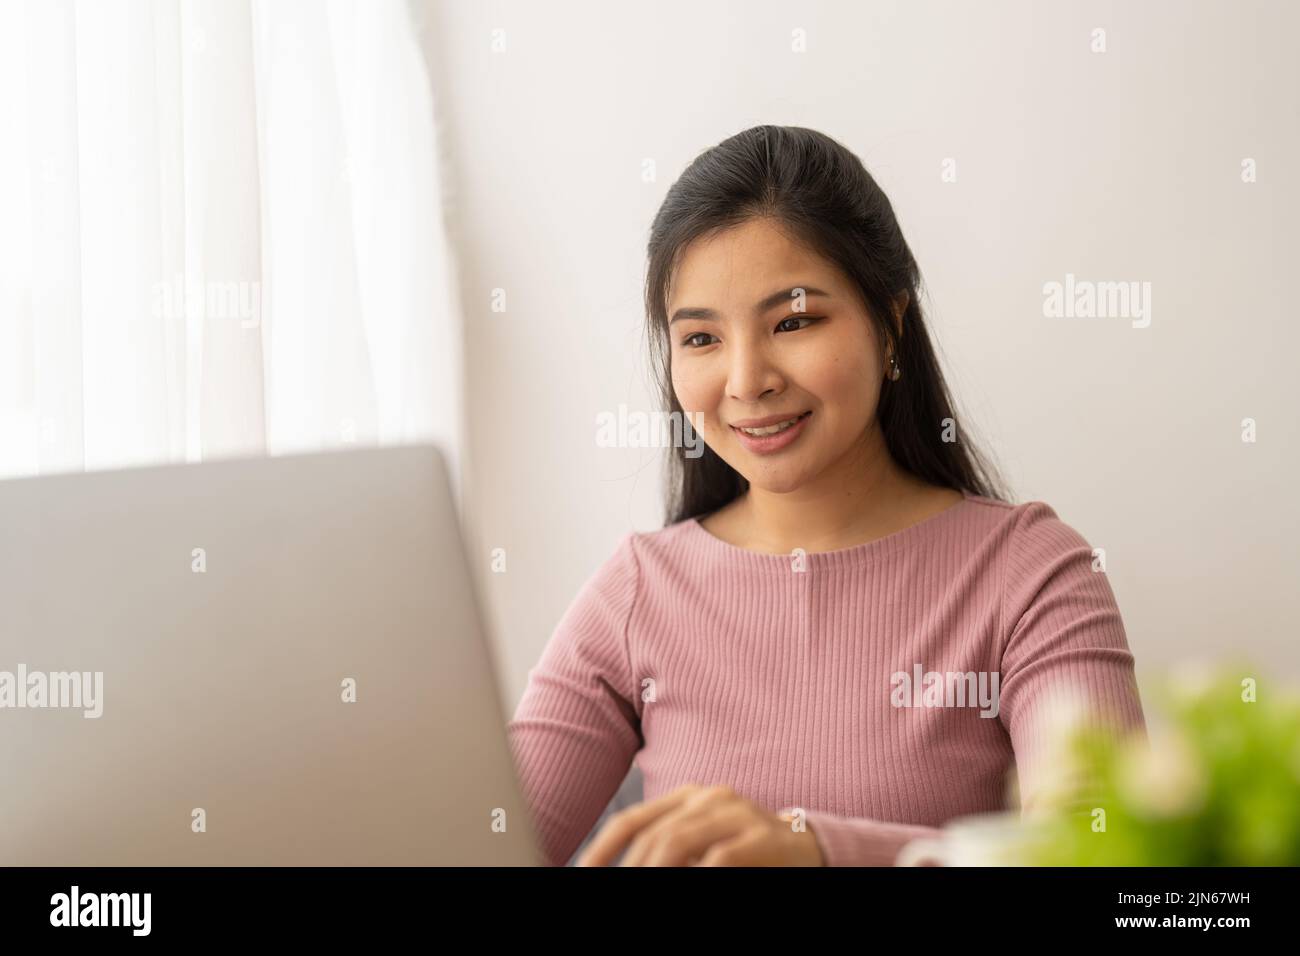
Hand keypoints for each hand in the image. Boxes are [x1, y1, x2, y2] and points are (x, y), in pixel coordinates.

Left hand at [575, 783, 824, 865]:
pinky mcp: (763, 838)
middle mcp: (710, 797)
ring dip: (654, 871)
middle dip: (630, 868)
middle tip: (616, 890)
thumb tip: (624, 868)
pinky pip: (720, 857)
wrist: (810, 850)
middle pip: (653, 834)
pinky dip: (699, 874)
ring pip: (678, 840)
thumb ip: (669, 852)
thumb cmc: (745, 852)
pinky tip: (691, 883)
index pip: (633, 820)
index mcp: (689, 798)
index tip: (584, 873)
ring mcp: (738, 814)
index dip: (602, 848)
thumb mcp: (702, 846)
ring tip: (641, 888)